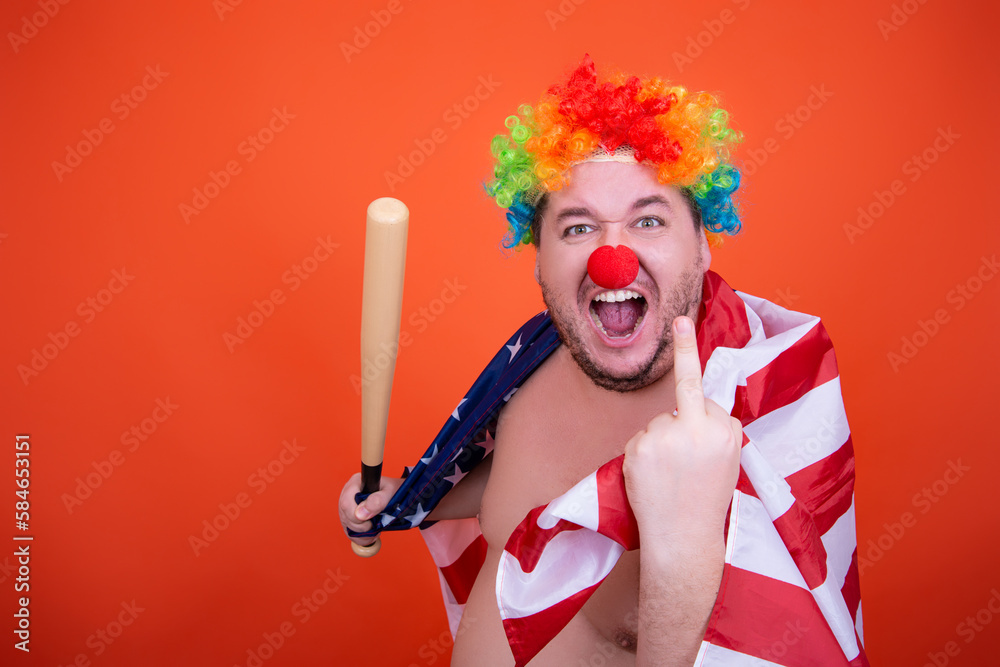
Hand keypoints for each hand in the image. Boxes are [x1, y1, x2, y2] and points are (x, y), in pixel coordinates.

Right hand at [338, 474, 402, 546]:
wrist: (397, 495)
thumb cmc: (395, 490)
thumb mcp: (391, 492)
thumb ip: (378, 501)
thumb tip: (360, 515)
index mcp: (355, 483)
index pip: (346, 503)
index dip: (356, 516)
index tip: (371, 521)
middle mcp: (347, 493)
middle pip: (346, 516)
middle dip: (362, 526)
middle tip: (375, 525)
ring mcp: (346, 506)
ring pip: (347, 526)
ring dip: (363, 534)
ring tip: (376, 530)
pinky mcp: (349, 518)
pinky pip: (350, 532)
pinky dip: (361, 538)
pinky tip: (372, 534)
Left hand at [622, 315, 742, 545]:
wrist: (683, 538)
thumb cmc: (707, 500)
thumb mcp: (730, 461)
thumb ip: (719, 429)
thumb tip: (703, 402)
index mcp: (726, 432)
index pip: (708, 395)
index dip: (694, 369)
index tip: (683, 322)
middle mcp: (698, 429)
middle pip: (687, 389)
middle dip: (686, 350)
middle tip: (681, 321)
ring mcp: (665, 437)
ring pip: (660, 421)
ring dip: (663, 439)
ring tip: (671, 474)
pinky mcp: (640, 447)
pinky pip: (641, 438)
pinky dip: (644, 453)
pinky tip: (654, 477)